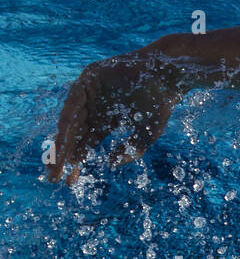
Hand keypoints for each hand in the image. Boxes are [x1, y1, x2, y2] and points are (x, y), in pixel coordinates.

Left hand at [47, 50, 183, 182]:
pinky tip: (64, 138)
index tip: (69, 182)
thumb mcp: (147, 134)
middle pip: (73, 135)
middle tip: (53, 177)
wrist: (167, 75)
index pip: (85, 144)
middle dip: (63, 156)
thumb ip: (131, 149)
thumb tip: (111, 164)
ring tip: (57, 161)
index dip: (77, 162)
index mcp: (105, 121)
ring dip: (62, 141)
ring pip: (70, 121)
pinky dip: (69, 119)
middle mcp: (93, 107)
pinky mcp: (89, 78)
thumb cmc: (161, 104)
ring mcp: (89, 92)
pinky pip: (74, 101)